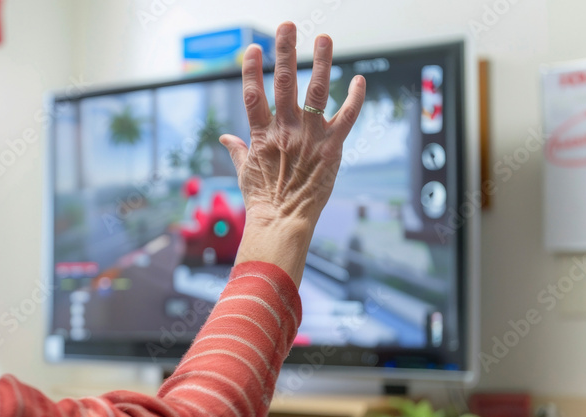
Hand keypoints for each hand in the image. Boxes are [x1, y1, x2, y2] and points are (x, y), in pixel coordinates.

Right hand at [220, 22, 364, 284]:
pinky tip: (360, 79)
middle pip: (284, 83)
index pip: (253, 95)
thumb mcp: (245, 173)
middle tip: (288, 26)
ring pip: (316, 92)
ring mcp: (309, 138)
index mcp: (262, 135)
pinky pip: (346, 118)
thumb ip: (238, 150)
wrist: (283, 222)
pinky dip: (355, 98)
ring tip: (324, 39)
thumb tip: (225, 138)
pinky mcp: (331, 148)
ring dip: (321, 63)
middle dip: (285, 52)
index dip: (251, 70)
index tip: (253, 49)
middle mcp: (285, 131)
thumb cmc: (263, 201)